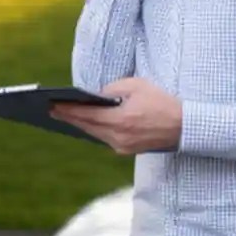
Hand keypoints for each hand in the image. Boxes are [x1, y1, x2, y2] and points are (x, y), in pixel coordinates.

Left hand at [50, 78, 182, 154]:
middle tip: (52, 110)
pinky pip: (105, 138)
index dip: (67, 109)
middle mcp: (117, 137)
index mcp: (119, 120)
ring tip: (67, 115)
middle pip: (86, 126)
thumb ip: (113, 89)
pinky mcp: (127, 150)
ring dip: (81, 124)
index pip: (86, 115)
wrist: (184, 126)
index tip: (51, 104)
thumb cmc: (162, 101)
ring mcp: (122, 146)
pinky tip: (88, 123)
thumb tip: (96, 96)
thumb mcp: (137, 86)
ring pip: (94, 134)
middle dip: (69, 117)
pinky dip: (95, 130)